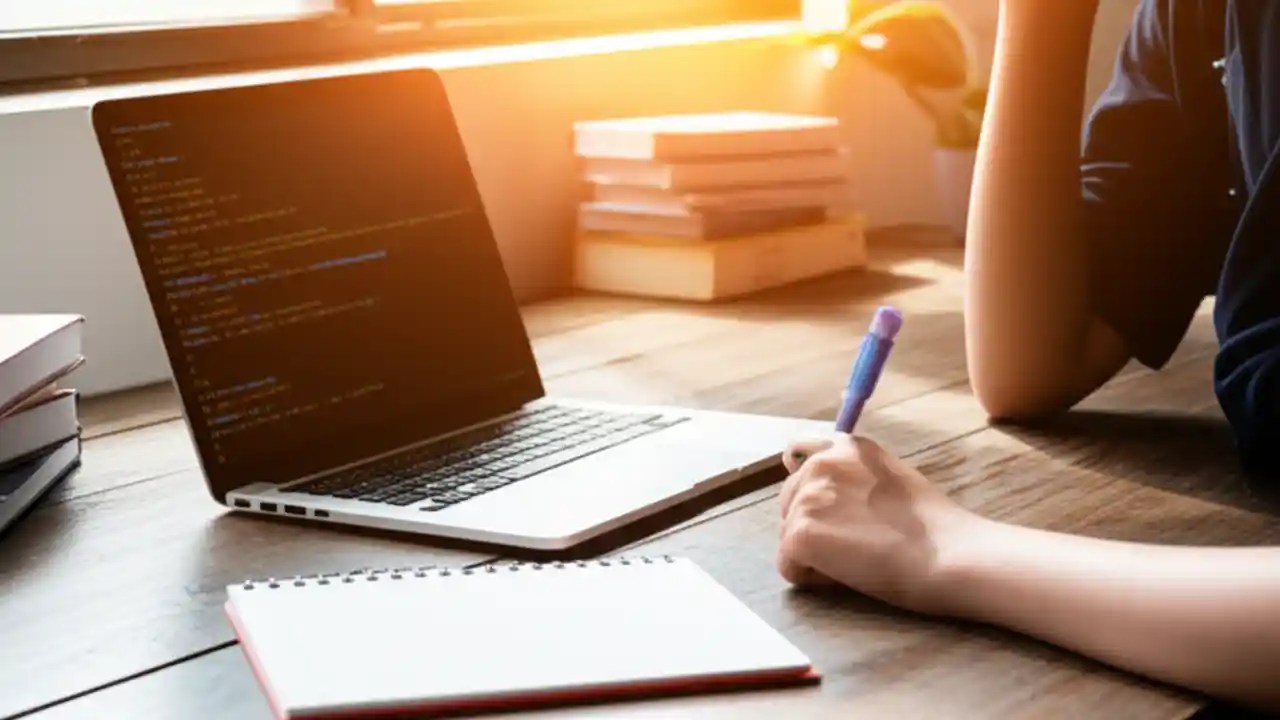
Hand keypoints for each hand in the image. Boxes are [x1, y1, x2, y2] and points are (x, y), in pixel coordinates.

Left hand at [777, 435, 979, 614]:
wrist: (949, 554)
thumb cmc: (933, 527)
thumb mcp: (892, 476)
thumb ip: (855, 473)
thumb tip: (822, 488)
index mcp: (846, 446)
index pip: (799, 454)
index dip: (810, 488)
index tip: (828, 507)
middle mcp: (820, 463)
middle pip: (790, 504)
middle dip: (814, 527)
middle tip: (862, 543)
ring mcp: (806, 498)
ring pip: (789, 537)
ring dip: (816, 554)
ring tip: (861, 557)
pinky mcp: (799, 534)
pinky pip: (789, 566)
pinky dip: (813, 578)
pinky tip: (850, 574)